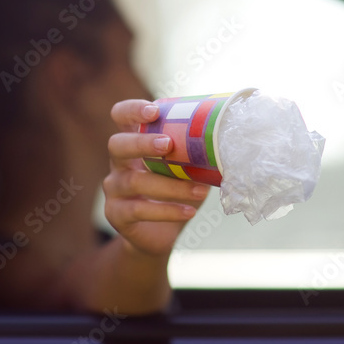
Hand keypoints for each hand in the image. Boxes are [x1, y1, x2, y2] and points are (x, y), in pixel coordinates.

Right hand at [103, 99, 209, 256]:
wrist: (159, 234)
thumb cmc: (175, 190)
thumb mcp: (185, 166)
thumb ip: (196, 150)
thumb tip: (229, 137)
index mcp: (134, 142)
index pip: (121, 116)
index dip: (132, 110)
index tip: (154, 110)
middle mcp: (118, 162)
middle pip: (118, 145)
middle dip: (142, 142)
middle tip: (168, 145)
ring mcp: (114, 189)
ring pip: (135, 181)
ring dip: (171, 185)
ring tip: (201, 191)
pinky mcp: (117, 214)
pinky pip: (139, 210)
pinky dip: (168, 210)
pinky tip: (190, 211)